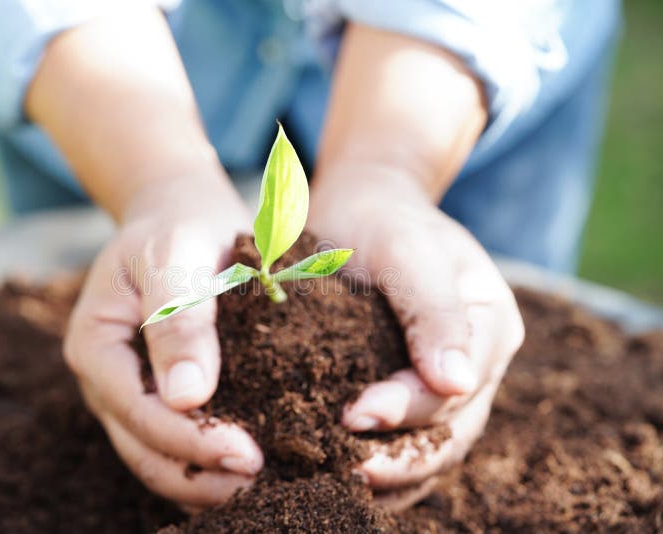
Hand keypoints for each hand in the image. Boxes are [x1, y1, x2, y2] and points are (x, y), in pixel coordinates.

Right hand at [63, 176, 263, 508]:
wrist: (179, 213)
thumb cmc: (178, 226)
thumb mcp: (176, 257)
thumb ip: (180, 321)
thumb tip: (187, 399)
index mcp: (95, 345)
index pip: (138, 412)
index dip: (191, 441)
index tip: (247, 455)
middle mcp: (105, 377)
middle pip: (142, 448)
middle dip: (199, 475)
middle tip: (261, 484)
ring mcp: (127, 389)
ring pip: (156, 455)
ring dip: (203, 479)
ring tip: (260, 487)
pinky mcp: (155, 391)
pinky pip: (175, 439)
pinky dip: (206, 459)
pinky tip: (246, 467)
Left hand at [308, 165, 524, 510]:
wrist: (368, 206)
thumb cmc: (383, 219)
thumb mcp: (408, 249)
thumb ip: (434, 310)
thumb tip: (458, 384)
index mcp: (490, 325)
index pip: (453, 388)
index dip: (404, 410)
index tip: (350, 417)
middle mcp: (478, 362)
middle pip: (448, 432)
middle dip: (397, 458)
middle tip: (341, 470)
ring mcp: (449, 380)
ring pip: (431, 447)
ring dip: (390, 472)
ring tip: (338, 484)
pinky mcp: (415, 385)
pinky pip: (407, 437)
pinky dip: (379, 458)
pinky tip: (340, 471)